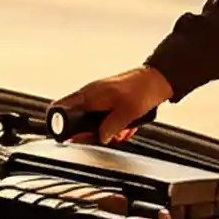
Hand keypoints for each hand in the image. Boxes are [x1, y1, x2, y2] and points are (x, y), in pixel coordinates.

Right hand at [51, 66, 173, 143]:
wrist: (158, 80)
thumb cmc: (142, 89)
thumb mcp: (126, 113)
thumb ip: (110, 127)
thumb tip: (101, 138)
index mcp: (89, 95)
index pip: (61, 108)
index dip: (60, 124)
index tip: (68, 137)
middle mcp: (91, 96)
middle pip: (79, 122)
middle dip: (92, 134)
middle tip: (105, 137)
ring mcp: (100, 100)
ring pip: (94, 123)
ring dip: (107, 132)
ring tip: (121, 132)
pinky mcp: (109, 104)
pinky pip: (105, 120)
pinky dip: (115, 127)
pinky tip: (126, 127)